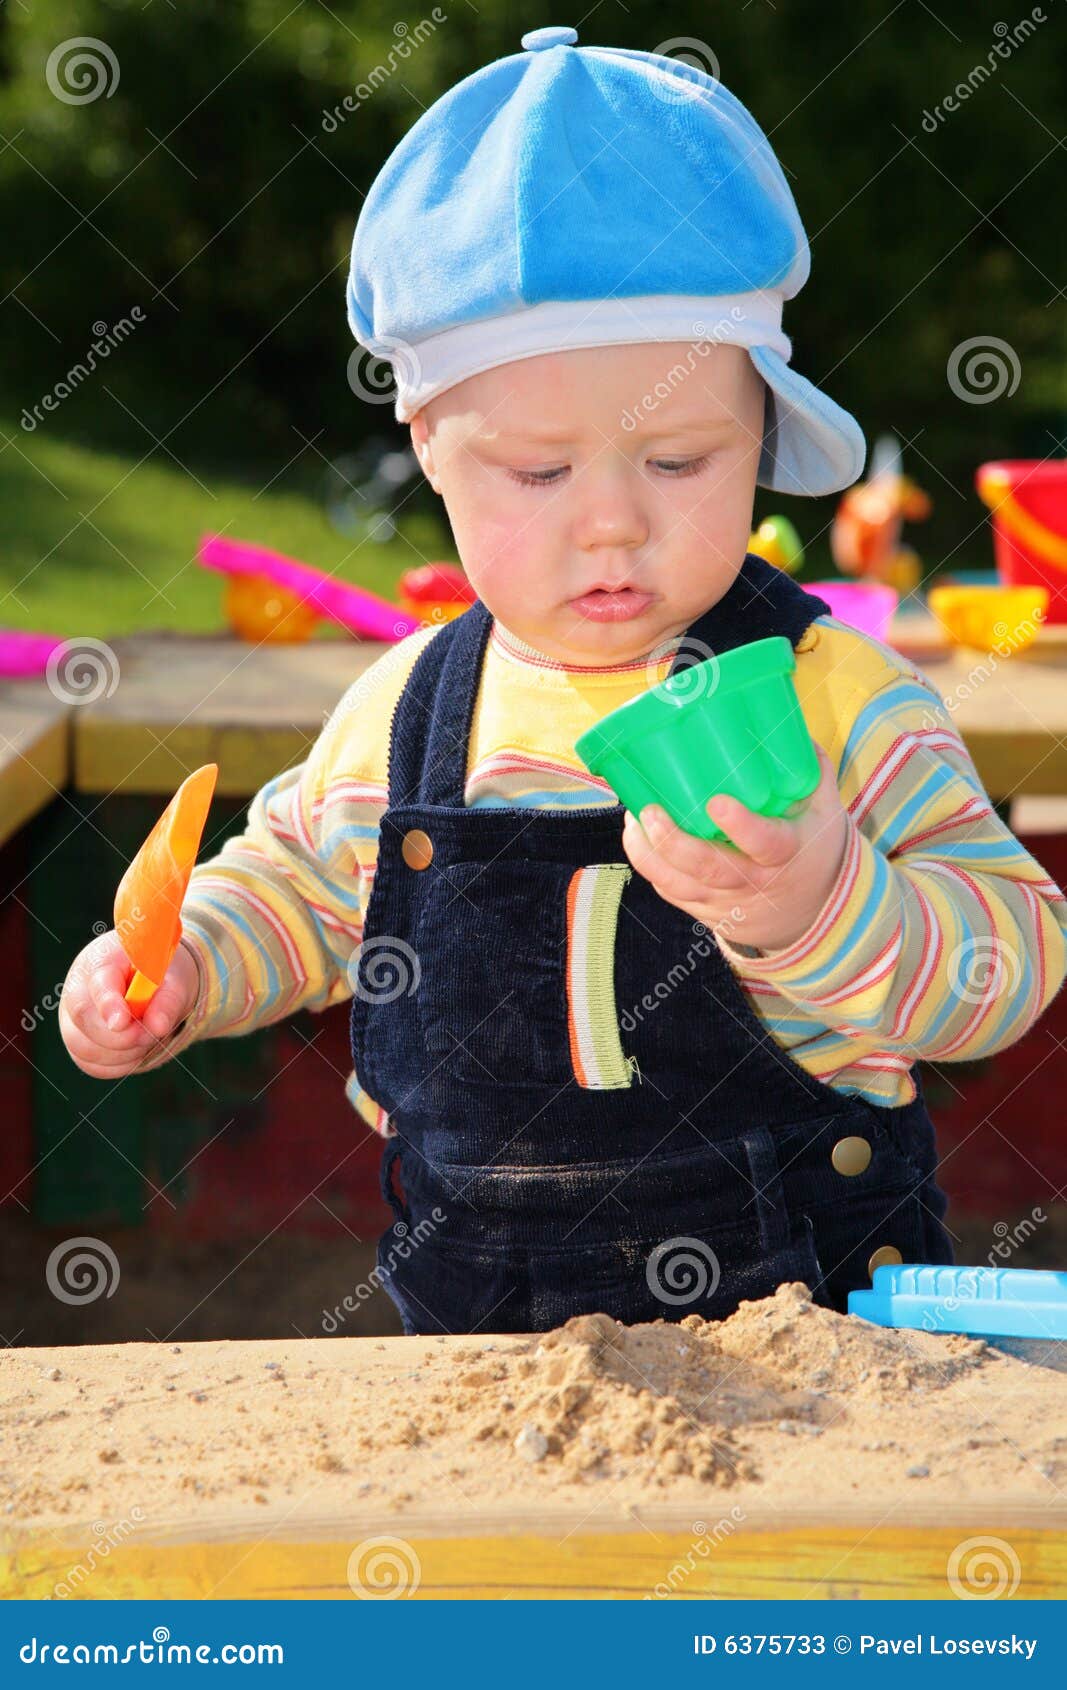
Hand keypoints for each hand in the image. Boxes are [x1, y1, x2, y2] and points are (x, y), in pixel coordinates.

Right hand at [59, 929, 199, 1079]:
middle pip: (83, 1018)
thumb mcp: (175, 980)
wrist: (154, 985)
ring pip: (86, 1048)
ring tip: (148, 1035)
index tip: (122, 1022)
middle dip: (121, 1035)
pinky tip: (137, 1047)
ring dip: (125, 1051)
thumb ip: (168, 1001)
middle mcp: (77, 987)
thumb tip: (157, 1027)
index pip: (97, 982)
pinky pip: (94, 1066)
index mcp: (102, 959)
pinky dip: (121, 1063)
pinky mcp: (78, 1043)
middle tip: (153, 1034)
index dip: (108, 1004)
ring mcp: (71, 1017)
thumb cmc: (162, 976)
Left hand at [621, 743, 849, 951]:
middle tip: (650, 811)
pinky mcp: (705, 909)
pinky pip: (671, 892)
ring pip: (680, 885)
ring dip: (650, 854)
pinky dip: (650, 866)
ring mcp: (726, 900)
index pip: (766, 843)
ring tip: (634, 819)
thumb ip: (809, 769)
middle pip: (709, 869)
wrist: (812, 913)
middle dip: (674, 842)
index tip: (717, 803)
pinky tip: (639, 837)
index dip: (741, 827)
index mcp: (787, 853)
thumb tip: (787, 725)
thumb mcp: (825, 811)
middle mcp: (754, 882)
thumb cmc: (813, 850)